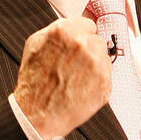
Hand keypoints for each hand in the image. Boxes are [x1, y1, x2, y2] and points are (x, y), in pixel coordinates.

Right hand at [14, 16, 111, 139]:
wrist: (37, 114)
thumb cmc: (34, 82)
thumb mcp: (34, 44)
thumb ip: (56, 30)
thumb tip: (72, 25)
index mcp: (65, 31)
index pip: (88, 25)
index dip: (80, 37)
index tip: (76, 47)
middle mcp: (83, 44)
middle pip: (97, 40)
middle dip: (88, 51)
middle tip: (73, 66)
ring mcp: (96, 64)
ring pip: (103, 57)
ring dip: (94, 65)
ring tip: (76, 78)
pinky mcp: (105, 82)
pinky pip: (107, 75)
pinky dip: (97, 81)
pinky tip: (82, 87)